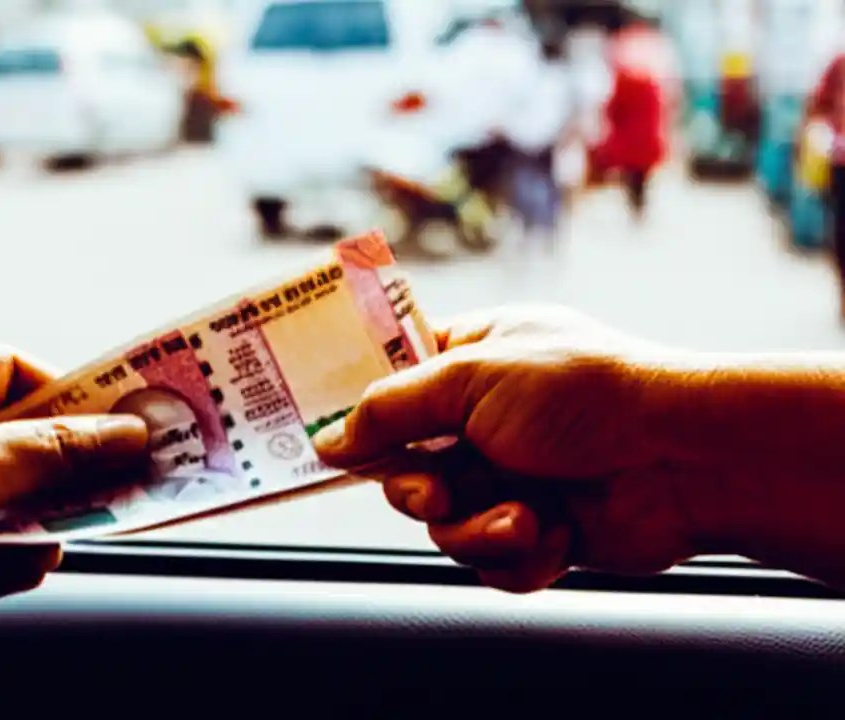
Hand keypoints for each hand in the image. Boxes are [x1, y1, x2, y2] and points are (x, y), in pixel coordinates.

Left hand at [0, 345, 147, 688]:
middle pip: (22, 438)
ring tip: (90, 523)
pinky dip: (12, 560)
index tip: (135, 415)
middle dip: (72, 462)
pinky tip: (27, 565)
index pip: (13, 372)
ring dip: (46, 517)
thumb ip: (56, 450)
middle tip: (138, 472)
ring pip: (12, 500)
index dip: (76, 393)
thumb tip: (129, 433)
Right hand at [314, 306, 734, 592]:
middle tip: (440, 489)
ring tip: (524, 516)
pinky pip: (486, 559)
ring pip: (442, 524)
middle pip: (404, 468)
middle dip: (422, 489)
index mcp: (472, 358)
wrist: (685, 462)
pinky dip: (516, 554)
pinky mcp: (536, 529)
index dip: (357, 412)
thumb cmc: (585, 393)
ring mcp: (510, 475)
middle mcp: (485, 418)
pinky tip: (555, 533)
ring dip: (478, 527)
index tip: (321, 438)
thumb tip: (329, 437)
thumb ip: (390, 408)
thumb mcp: (471, 377)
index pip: (391, 382)